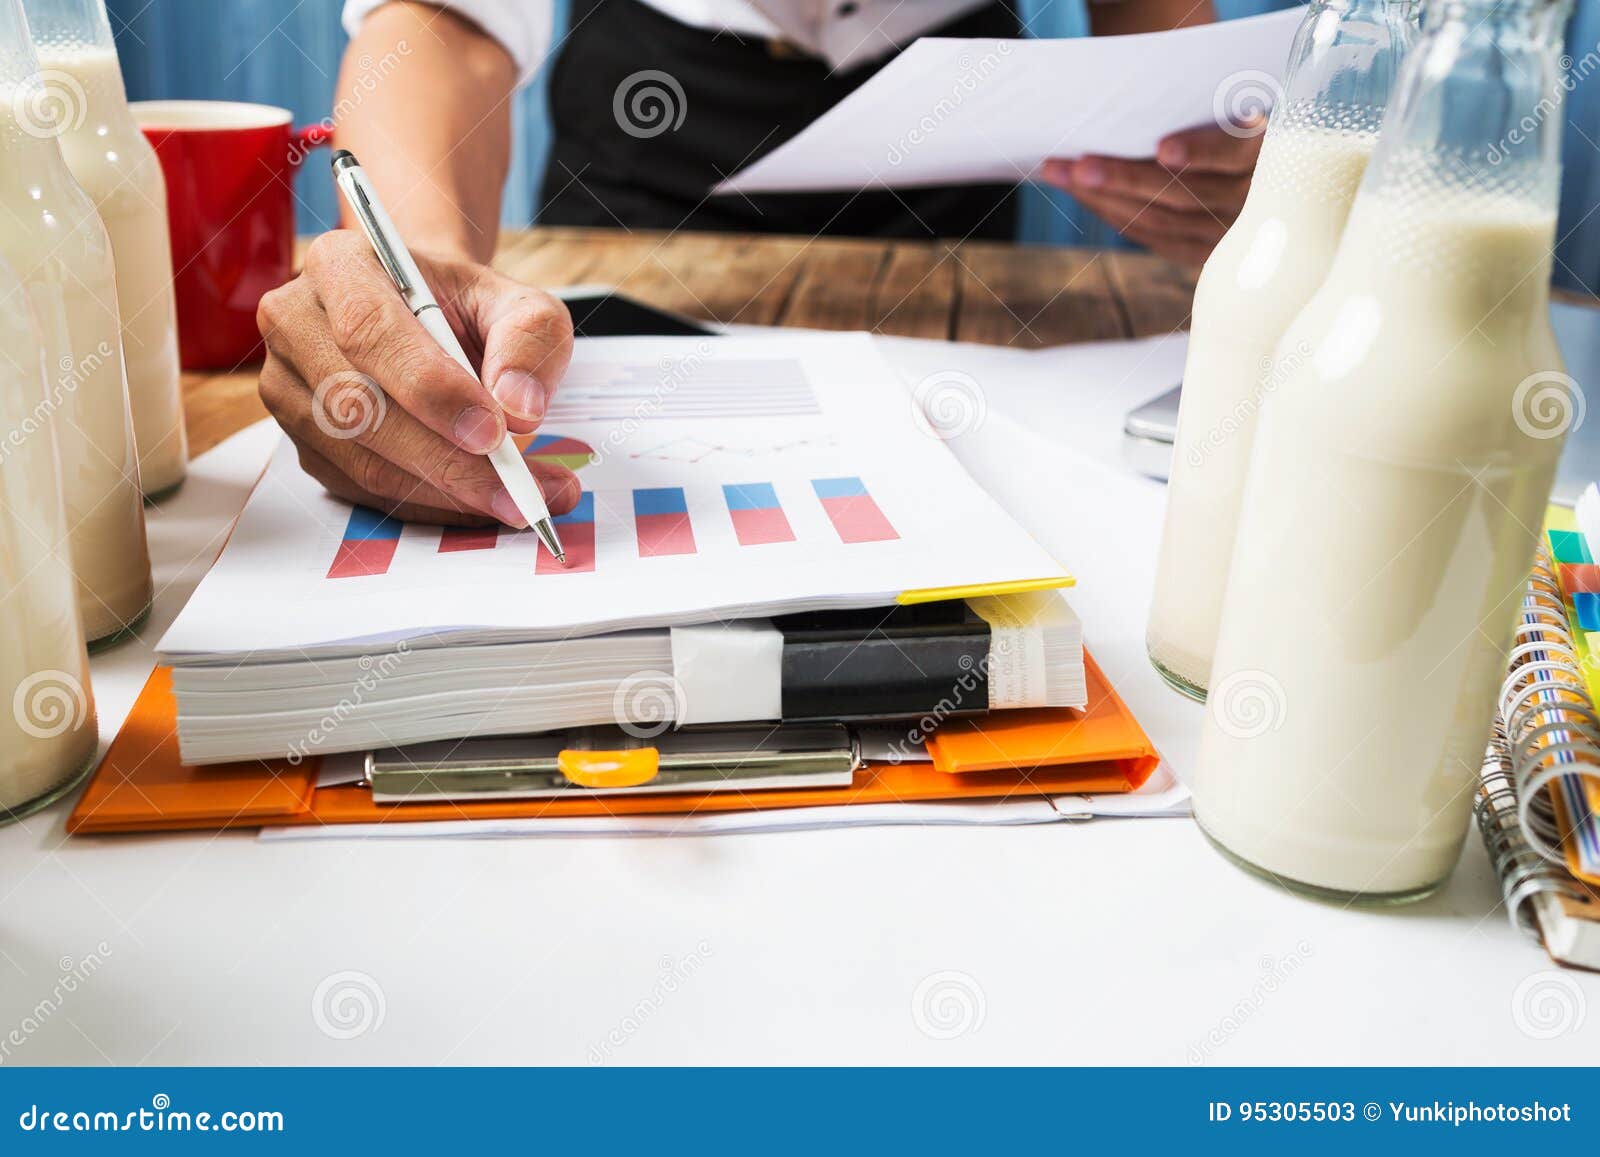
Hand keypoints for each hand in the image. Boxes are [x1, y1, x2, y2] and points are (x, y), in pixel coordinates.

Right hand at [257, 232, 580, 526]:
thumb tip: (520, 409)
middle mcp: (296, 323)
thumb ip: (528, 339)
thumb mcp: (515, 300)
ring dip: (446, 494)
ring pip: (362, 461)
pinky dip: (430, 506)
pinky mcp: (303, 443)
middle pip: (360, 408)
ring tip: (522, 503)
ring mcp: (290, 388)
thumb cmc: (465, 307)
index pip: (369, 330)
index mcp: (340, 265)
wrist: (427, 319)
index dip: (430, 388)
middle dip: (449, 461)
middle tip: (523, 492)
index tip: (494, 432)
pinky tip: (481, 505)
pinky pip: (364, 490)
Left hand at [1039, 121, 1264, 266]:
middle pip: (1183, 193)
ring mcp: (1227, 233)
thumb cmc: (1232, 121)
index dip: (1200, 152)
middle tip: (1080, 164)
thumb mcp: (1233, 109)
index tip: (1163, 149)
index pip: (1234, 152)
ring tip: (1061, 173)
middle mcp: (1251, 199)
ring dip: (1105, 197)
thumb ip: (1202, 112)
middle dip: (1125, 178)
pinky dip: (1114, 213)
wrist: (1255, 168)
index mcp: (1268, 151)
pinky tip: (1083, 194)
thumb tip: (1132, 109)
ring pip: (1161, 219)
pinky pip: (1153, 236)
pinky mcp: (1202, 254)